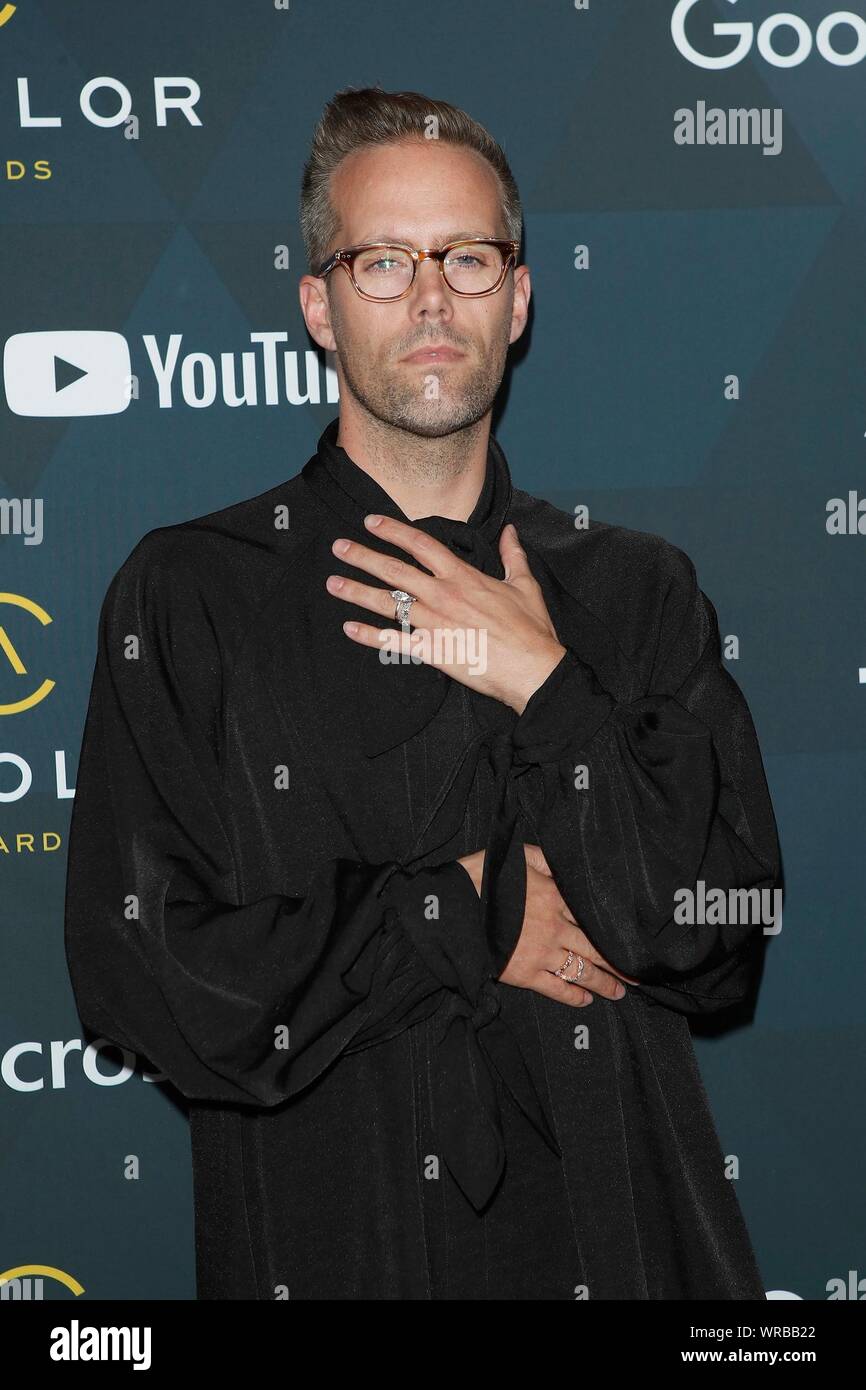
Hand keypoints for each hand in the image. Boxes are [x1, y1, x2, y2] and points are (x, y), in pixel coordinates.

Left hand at [325, 513, 566, 713]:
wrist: (532, 669)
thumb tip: (510, 532)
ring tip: (333, 582)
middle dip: (363, 556)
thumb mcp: (525, 585)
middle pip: (395, 570)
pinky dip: (369, 635)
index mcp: (463, 577)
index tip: (372, 522)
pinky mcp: (432, 651)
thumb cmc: (530, 630)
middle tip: (338, 547)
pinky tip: (349, 628)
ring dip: (357, 591)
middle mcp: (444, 595)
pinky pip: (394, 641)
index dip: (394, 531)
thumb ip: (512, 556)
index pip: (421, 545)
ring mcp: (435, 624)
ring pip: (388, 603)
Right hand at [458, 844, 640, 1007]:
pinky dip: (573, 995)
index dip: (616, 931)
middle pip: (596, 949)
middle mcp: (555, 927)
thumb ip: (549, 861)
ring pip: (582, 971)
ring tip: (619, 992)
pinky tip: (586, 1000)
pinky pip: (557, 988)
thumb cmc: (484, 878)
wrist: (452, 909)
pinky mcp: (524, 974)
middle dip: (620, 965)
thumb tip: (570, 868)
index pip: (594, 918)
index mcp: (556, 896)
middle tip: (638, 975)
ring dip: (604, 984)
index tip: (632, 940)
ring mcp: (541, 953)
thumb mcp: (519, 856)